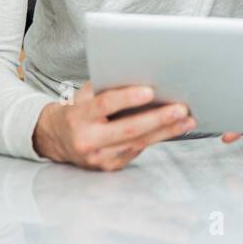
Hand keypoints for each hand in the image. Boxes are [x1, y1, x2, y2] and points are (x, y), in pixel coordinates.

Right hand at [32, 82, 195, 169]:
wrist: (55, 139)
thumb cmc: (77, 110)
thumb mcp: (84, 95)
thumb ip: (107, 88)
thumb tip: (142, 76)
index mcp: (78, 117)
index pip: (105, 105)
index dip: (127, 98)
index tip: (150, 90)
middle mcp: (88, 140)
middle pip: (128, 129)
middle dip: (158, 119)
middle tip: (181, 109)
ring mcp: (98, 158)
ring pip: (137, 143)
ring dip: (166, 132)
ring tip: (187, 120)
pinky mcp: (109, 167)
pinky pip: (136, 151)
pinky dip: (156, 139)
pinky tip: (173, 130)